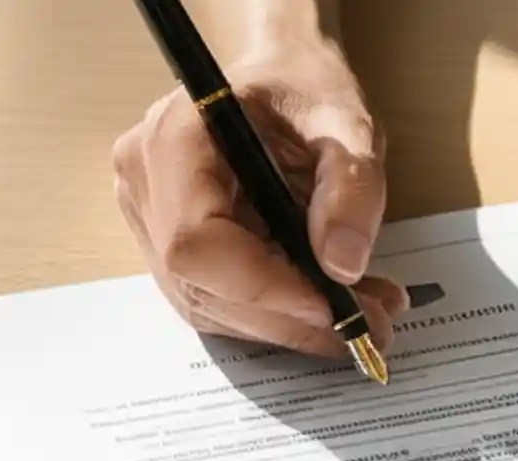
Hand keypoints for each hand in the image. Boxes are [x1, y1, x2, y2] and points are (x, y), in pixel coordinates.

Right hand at [112, 40, 406, 356]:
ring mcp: (149, 219)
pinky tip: (332, 302)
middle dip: (290, 317)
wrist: (282, 79)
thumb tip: (342, 267)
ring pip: (211, 306)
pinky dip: (279, 314)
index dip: (262, 286)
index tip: (332, 305)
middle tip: (371, 324)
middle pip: (203, 286)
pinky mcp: (170, 247)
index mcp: (175, 138)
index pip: (196, 241)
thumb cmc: (305, 89)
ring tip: (366, 312)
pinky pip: (218, 301)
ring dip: (291, 324)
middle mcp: (146, 183)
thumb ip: (351, 189)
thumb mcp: (348, 124)